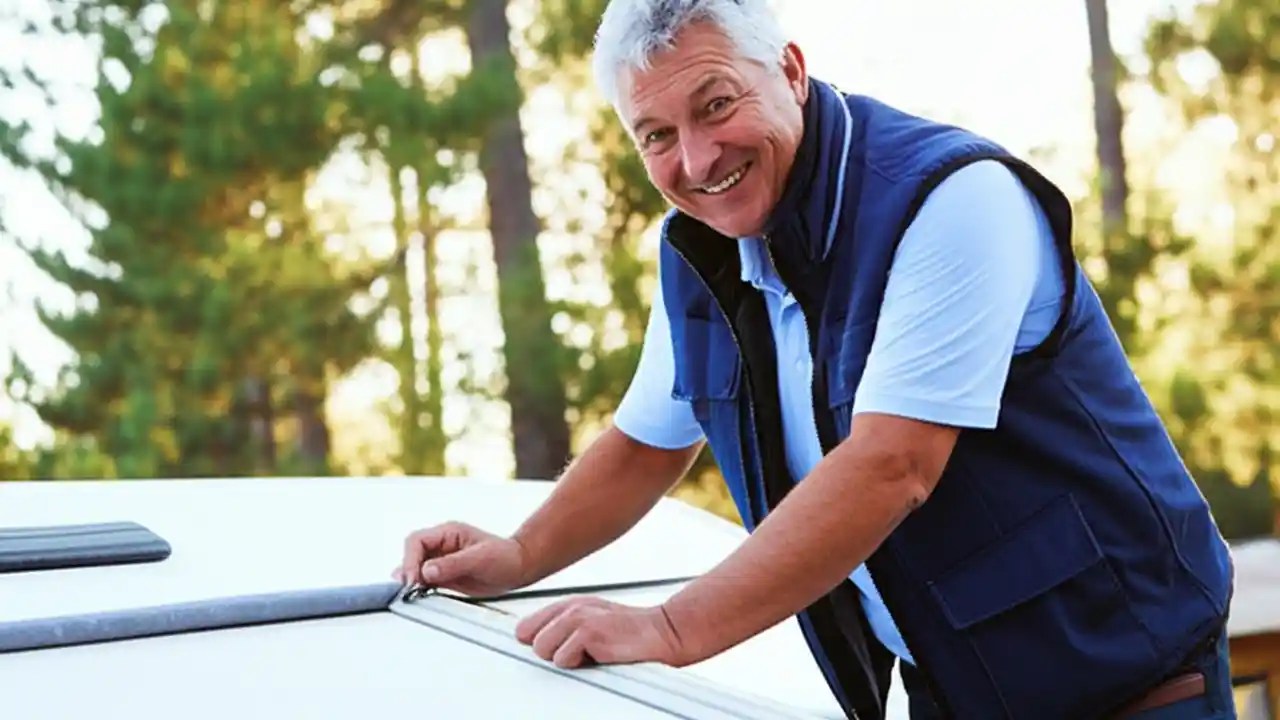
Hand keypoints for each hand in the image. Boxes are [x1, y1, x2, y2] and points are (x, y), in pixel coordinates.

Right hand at [392, 522, 529, 596]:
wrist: (518, 569)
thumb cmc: (505, 557)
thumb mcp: (480, 558)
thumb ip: (453, 564)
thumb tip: (427, 570)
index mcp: (448, 533)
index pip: (417, 541)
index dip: (410, 559)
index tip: (413, 579)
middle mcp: (441, 546)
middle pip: (412, 555)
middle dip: (407, 571)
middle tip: (410, 590)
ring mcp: (442, 562)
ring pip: (416, 570)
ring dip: (412, 582)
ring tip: (412, 595)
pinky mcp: (445, 577)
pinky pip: (425, 582)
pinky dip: (420, 590)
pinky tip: (419, 597)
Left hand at [514, 596, 689, 668]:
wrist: (663, 632)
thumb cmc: (629, 633)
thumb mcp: (592, 623)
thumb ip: (561, 629)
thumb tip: (529, 643)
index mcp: (568, 605)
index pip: (525, 627)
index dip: (533, 643)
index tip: (546, 651)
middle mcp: (570, 608)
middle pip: (530, 640)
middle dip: (550, 652)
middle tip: (578, 654)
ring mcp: (578, 618)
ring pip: (542, 649)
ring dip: (564, 659)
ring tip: (589, 655)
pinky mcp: (588, 632)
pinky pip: (562, 659)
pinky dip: (578, 665)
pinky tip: (599, 656)